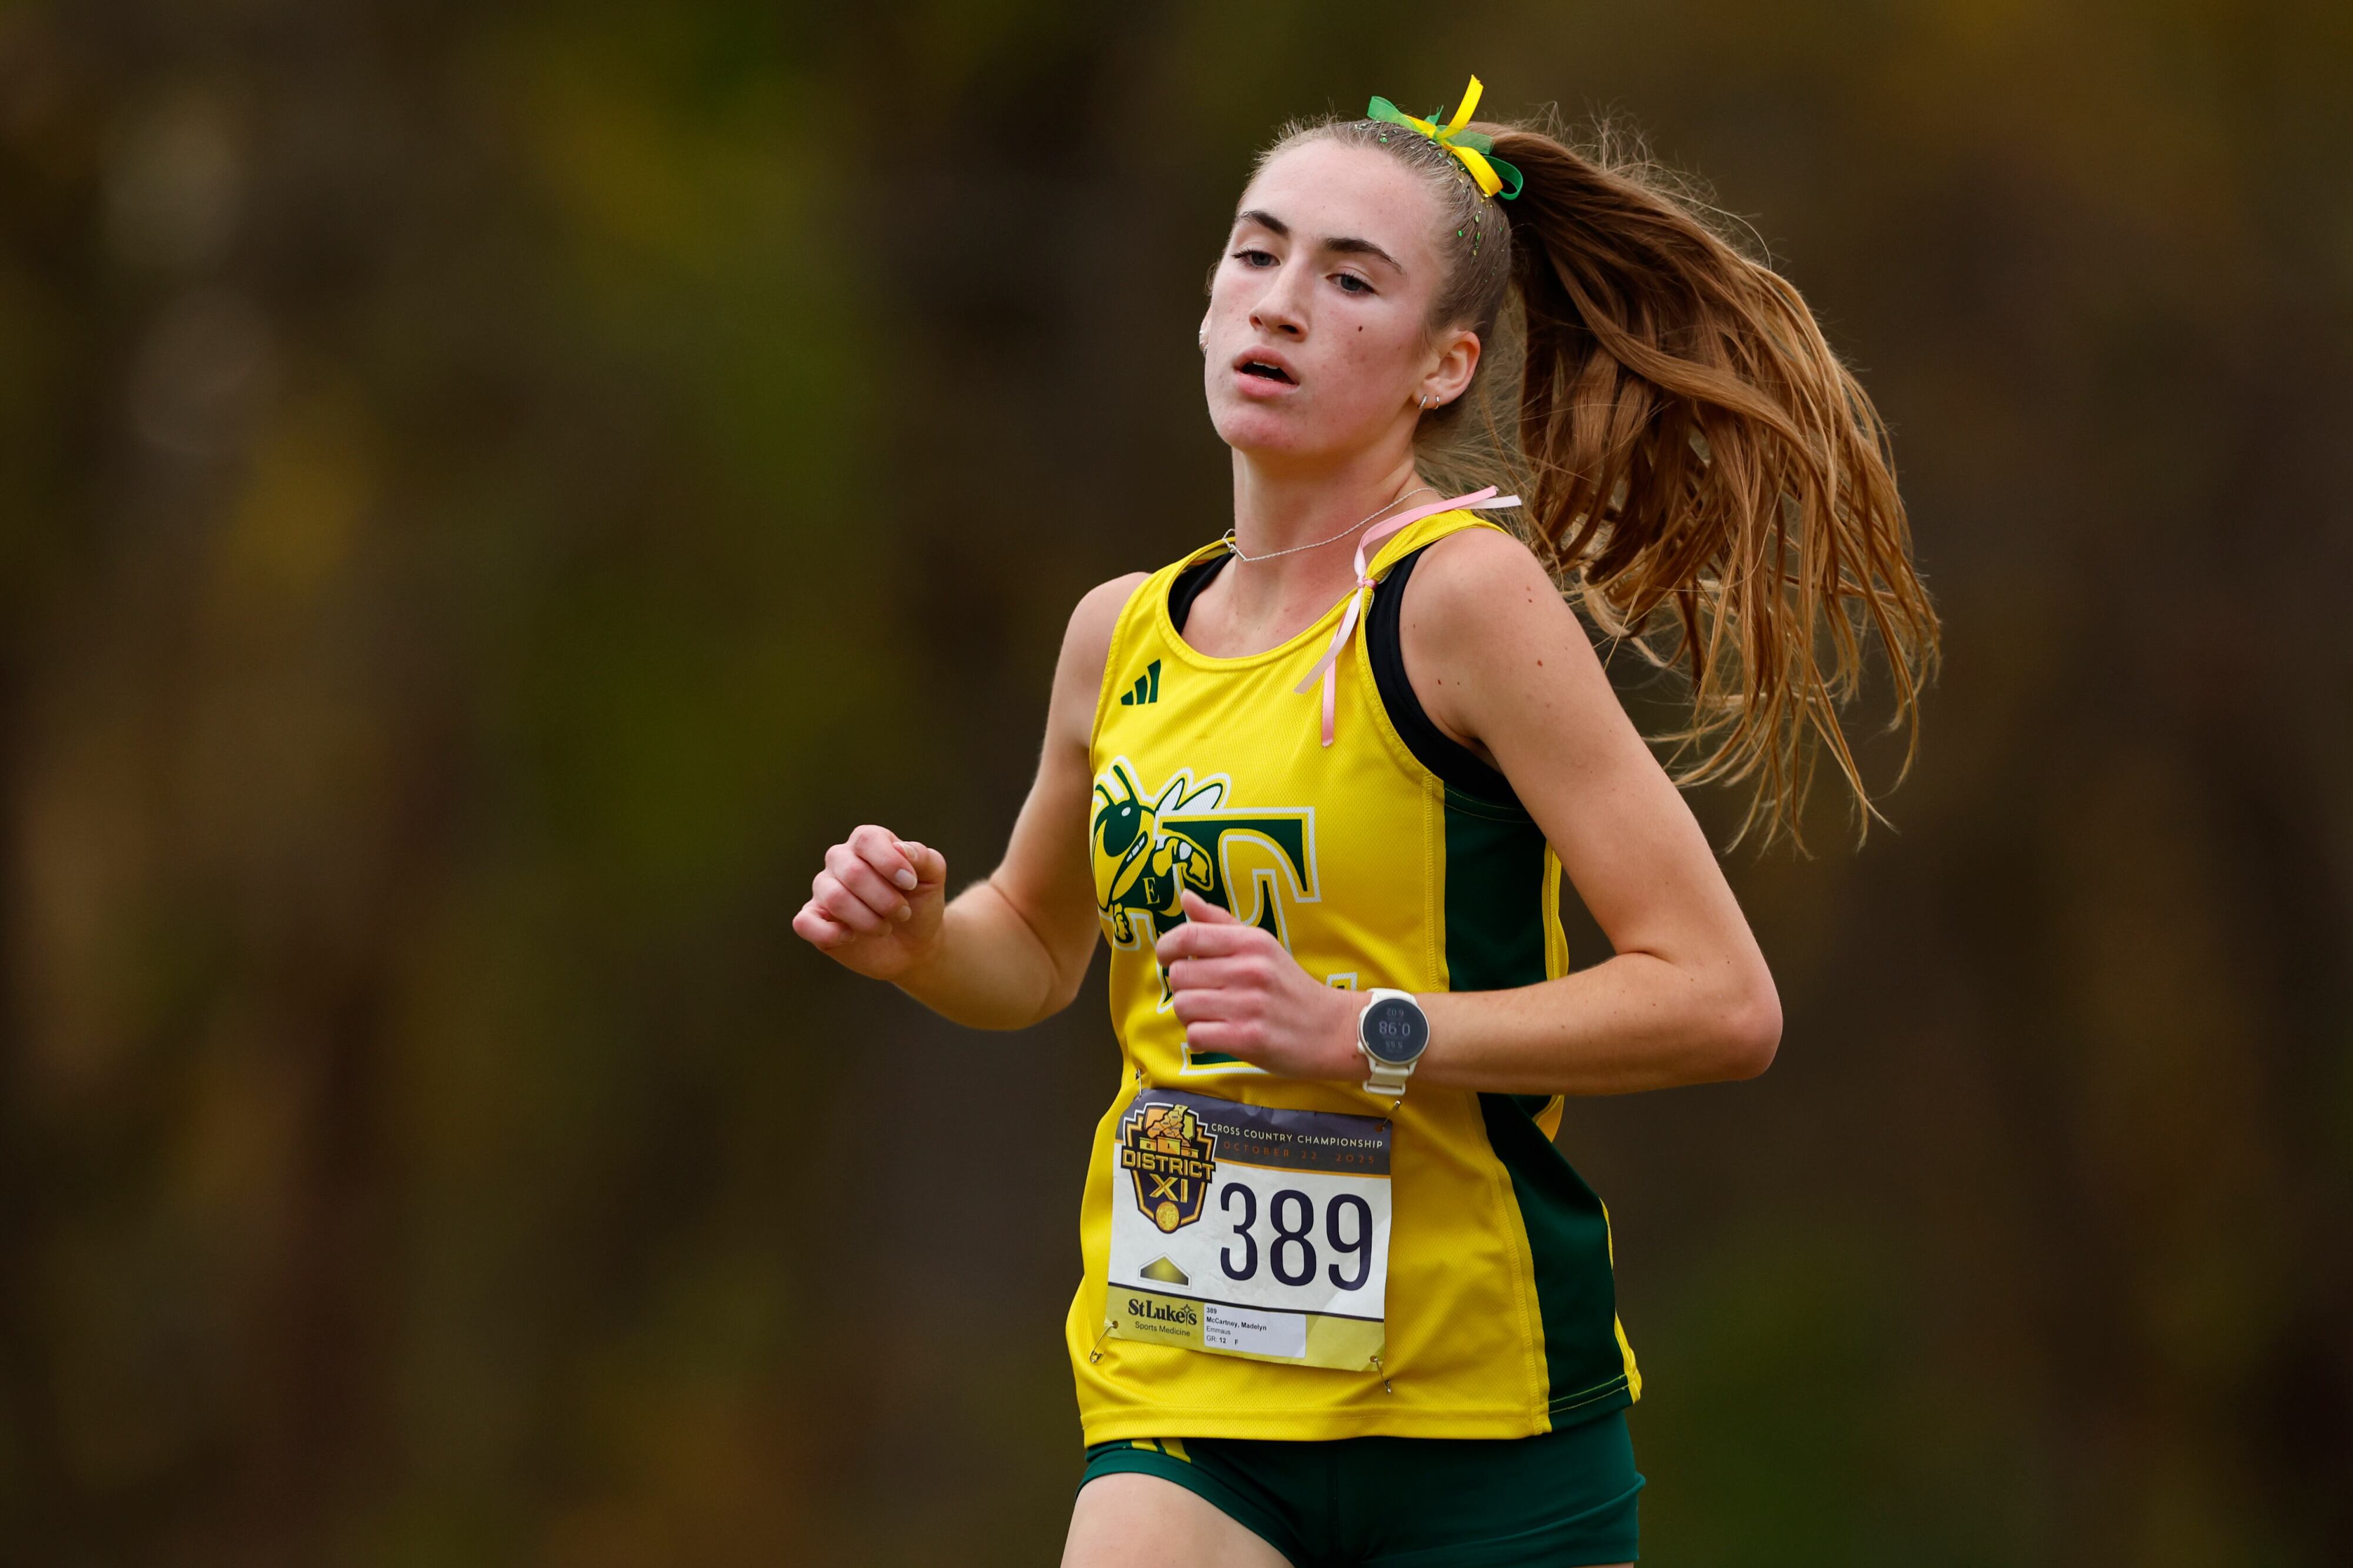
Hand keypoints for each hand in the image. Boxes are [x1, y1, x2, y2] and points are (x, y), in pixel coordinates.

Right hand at [793, 825, 948, 981]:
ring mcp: (824, 890)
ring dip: (868, 920)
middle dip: (886, 900)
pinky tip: (851, 937)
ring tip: (885, 927)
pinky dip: (830, 933)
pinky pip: (805, 922)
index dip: (890, 863)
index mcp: (866, 843)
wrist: (914, 943)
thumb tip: (901, 849)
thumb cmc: (920, 904)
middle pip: (853, 872)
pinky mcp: (813, 919)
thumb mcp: (933, 878)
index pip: (867, 839)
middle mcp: (840, 861)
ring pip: (834, 898)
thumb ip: (924, 858)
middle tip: (903, 914)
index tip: (910, 884)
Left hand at [1155, 891, 1360, 1080]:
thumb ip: (1220, 922)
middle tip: (1203, 994)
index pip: (1188, 935)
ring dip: (1189, 1015)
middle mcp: (1250, 969)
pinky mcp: (1248, 1038)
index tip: (1167, 958)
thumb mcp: (1261, 946)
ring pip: (1183, 1006)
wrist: (1332, 1030)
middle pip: (1179, 975)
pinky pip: (1195, 1035)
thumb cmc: (1289, 987)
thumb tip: (1185, 896)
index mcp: (1251, 942)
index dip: (1165, 947)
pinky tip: (1215, 1035)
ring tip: (1210, 1016)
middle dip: (1183, 987)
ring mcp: (1249, 1005)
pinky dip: (1198, 1038)